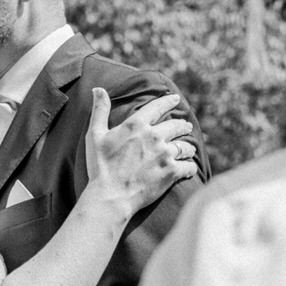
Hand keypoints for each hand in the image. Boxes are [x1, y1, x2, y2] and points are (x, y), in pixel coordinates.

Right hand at [85, 90, 197, 213]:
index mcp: (136, 125)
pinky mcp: (171, 172)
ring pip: (185, 146)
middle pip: (176, 126)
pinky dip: (189, 167)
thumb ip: (99, 111)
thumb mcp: (95, 136)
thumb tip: (98, 89)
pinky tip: (189, 168)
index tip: (175, 99)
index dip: (168, 101)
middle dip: (183, 125)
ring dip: (188, 147)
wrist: (110, 196)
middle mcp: (154, 136)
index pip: (158, 107)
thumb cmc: (100, 166)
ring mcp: (164, 154)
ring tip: (189, 149)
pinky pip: (188, 166)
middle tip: (186, 126)